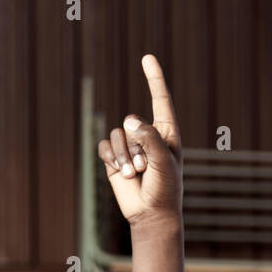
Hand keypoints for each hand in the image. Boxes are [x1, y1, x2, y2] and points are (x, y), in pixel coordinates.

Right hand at [98, 54, 181, 226]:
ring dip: (124, 156)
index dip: (154, 79)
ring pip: (117, 134)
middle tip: (146, 168)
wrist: (151, 214)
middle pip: (131, 122)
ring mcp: (130, 146)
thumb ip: (149, 137)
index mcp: (166, 133)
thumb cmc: (165, 188)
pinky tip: (121, 173)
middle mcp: (147, 135)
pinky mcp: (114, 158)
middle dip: (136, 146)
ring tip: (136, 174)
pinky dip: (111, 158)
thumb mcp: (163, 161)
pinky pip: (105, 146)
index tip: (147, 57)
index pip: (160, 100)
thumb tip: (127, 120)